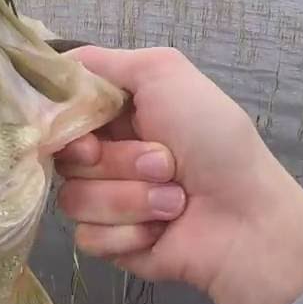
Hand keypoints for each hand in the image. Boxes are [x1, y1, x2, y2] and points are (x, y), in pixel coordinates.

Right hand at [56, 47, 302, 303]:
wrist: (246, 220)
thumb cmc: (215, 142)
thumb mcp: (165, 73)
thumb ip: (104, 61)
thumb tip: (57, 65)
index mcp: (115, 114)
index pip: (59, 115)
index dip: (69, 128)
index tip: (94, 138)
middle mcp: (106, 155)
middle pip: (64, 159)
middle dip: (117, 164)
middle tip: (165, 165)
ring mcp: (105, 201)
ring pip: (73, 200)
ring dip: (131, 200)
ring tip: (175, 200)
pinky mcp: (109, 243)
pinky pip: (86, 238)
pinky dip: (128, 233)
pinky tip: (161, 230)